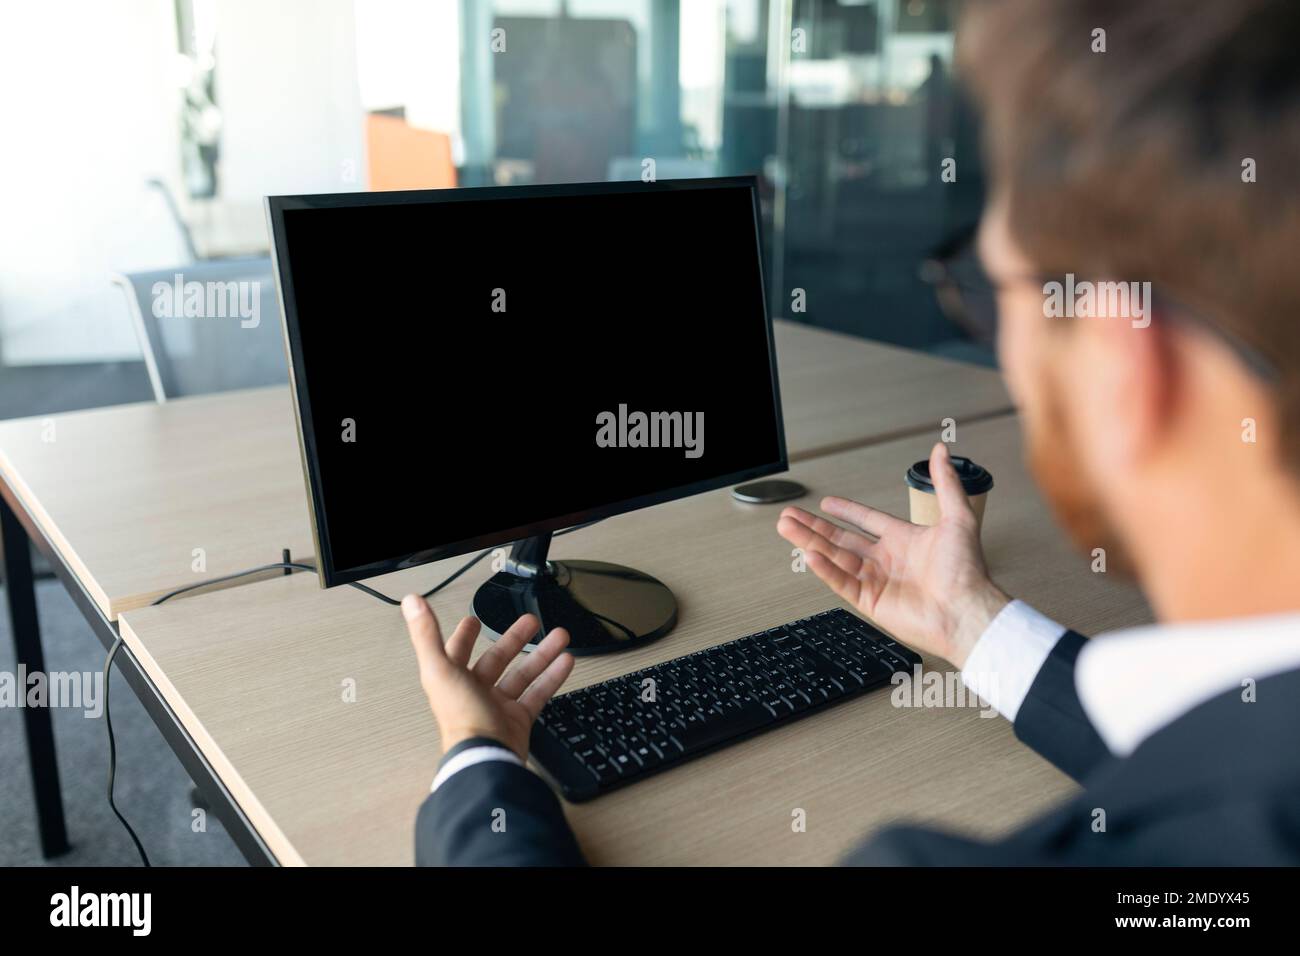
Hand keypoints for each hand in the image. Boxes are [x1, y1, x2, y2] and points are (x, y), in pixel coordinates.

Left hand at [403, 595, 574, 758]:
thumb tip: (412, 602)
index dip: (464, 635)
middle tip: (530, 622)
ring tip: (559, 637)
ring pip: (522, 674)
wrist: (485, 757)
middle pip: (497, 659)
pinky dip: (551, 677)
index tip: (473, 621)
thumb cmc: (460, 718)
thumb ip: (426, 634)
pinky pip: (537, 694)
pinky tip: (563, 662)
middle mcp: (474, 692)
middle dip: (514, 638)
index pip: (457, 652)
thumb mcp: (439, 669)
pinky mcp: (517, 719)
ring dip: (541, 654)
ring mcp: (497, 706)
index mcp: (452, 679)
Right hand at [776, 442, 1008, 668]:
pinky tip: (809, 554)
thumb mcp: (958, 517)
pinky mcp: (871, 601)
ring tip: (787, 528)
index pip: (867, 520)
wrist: (966, 612)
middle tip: (791, 516)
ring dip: (810, 541)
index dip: (847, 510)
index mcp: (905, 540)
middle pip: (841, 539)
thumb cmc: (967, 571)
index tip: (827, 503)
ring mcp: (877, 581)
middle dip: (814, 526)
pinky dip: (824, 568)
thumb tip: (941, 451)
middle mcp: (888, 560)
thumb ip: (946, 482)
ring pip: (834, 557)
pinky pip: (841, 582)